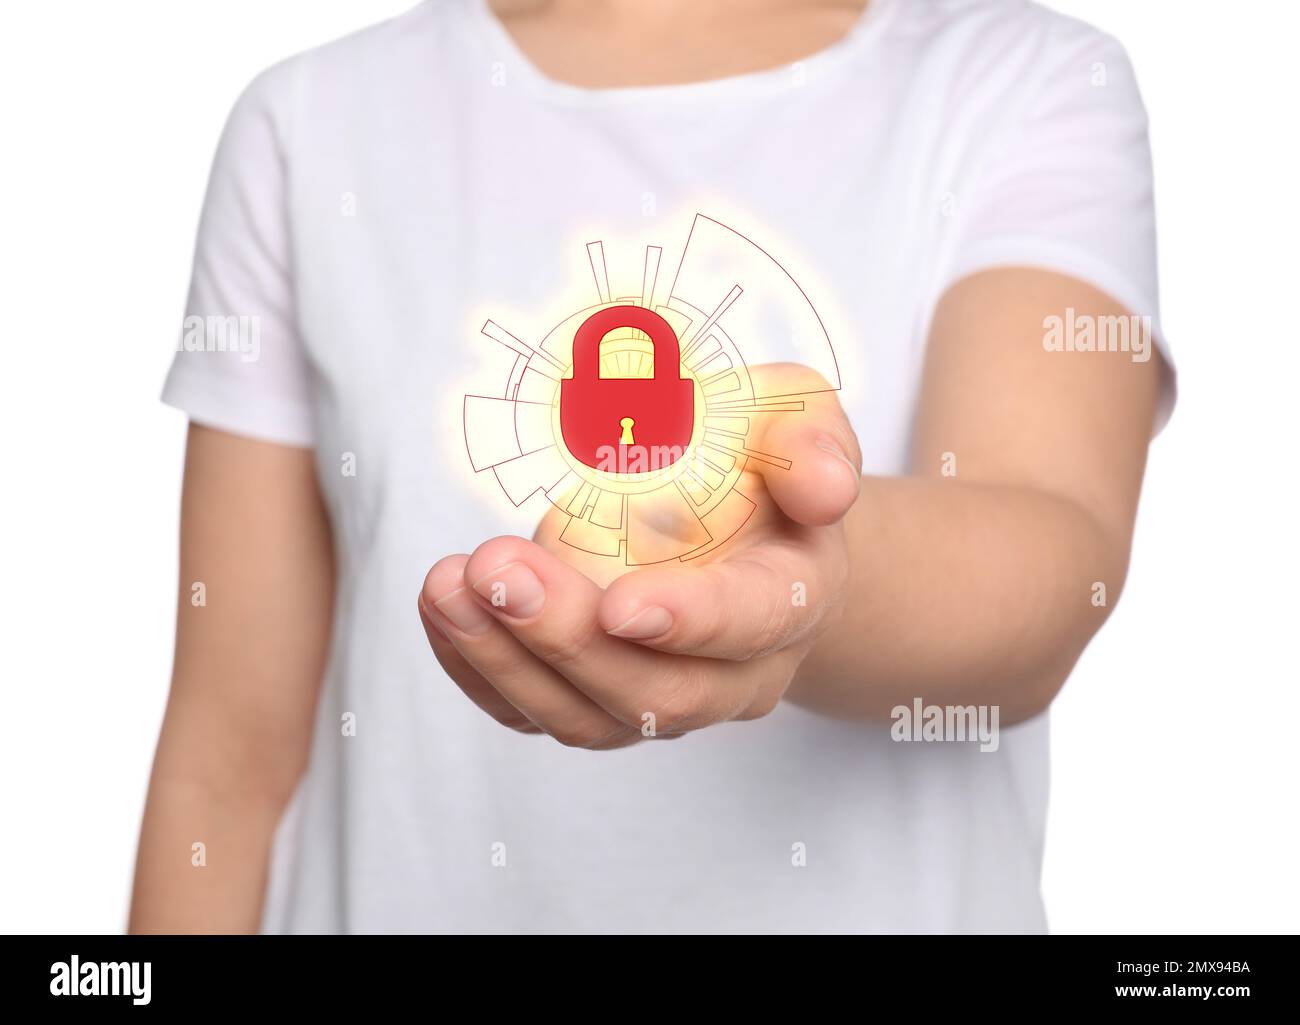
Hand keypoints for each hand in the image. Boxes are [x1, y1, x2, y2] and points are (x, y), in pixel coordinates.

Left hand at [418, 365, 861, 747]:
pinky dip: (479, 672)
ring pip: (587, 719)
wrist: (743, 533)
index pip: (752, 622)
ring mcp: (662, 699)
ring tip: (447, 587)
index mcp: (792, 598)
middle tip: (497, 568)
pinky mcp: (596, 702)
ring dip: (508, 660)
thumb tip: (823, 488)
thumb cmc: (761, 466)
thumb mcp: (798, 422)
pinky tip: (441, 612)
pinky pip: (535, 714)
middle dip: (569, 640)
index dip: (692, 620)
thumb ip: (811, 444)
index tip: (621, 603)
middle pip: (658, 695)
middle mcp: (735, 673)